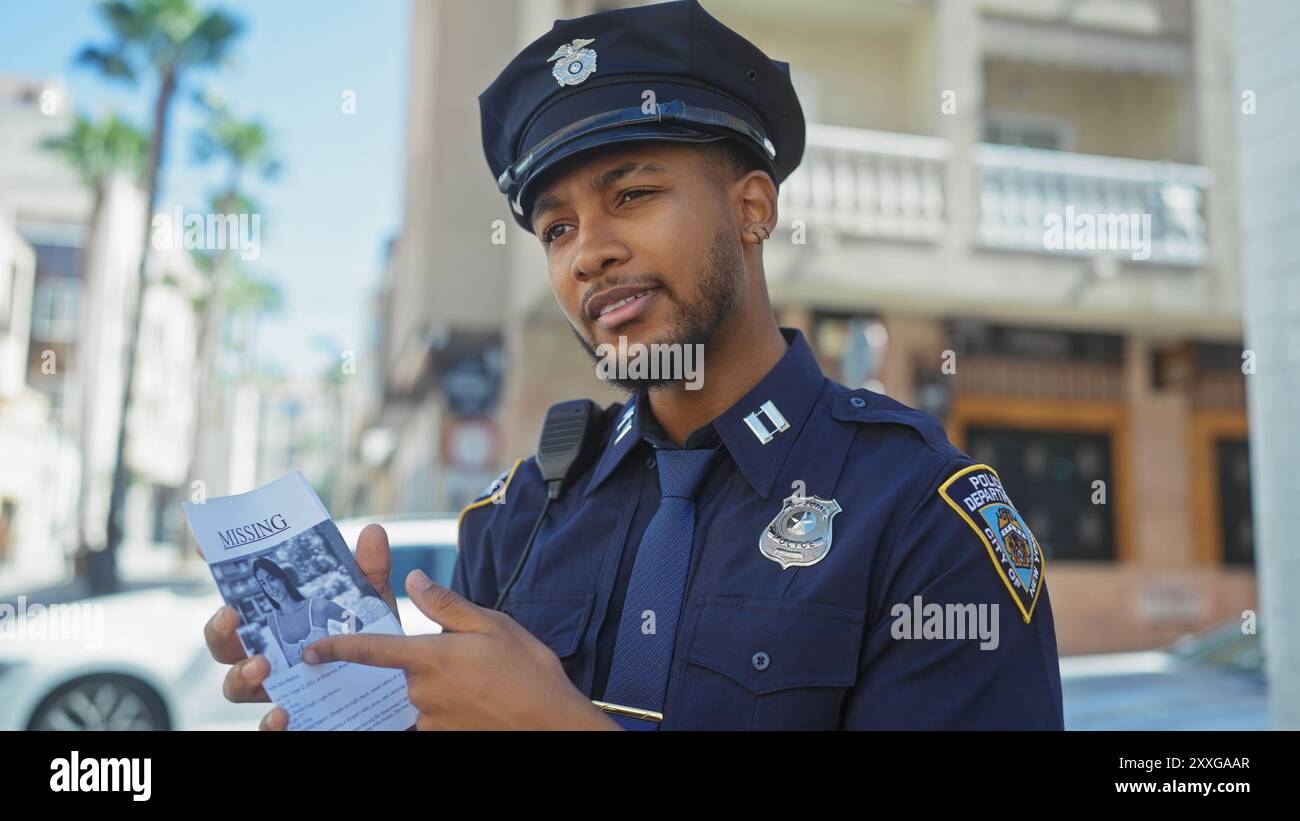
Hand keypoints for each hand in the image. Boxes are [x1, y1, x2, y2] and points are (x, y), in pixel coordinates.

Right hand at [202, 523, 400, 730]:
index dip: (221, 575)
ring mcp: (276, 687)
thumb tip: (373, 532)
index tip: (208, 550)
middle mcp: (267, 655)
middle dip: (220, 630)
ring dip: (239, 674)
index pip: (240, 599)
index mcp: (277, 622)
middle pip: (224, 645)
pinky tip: (283, 713)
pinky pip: (268, 727)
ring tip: (260, 664)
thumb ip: (370, 570)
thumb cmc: (370, 640)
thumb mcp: (371, 603)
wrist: (395, 686)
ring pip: (235, 686)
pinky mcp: (294, 717)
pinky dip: (271, 723)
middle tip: (232, 615)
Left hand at [302, 570, 620, 729]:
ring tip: (488, 684)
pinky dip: (455, 707)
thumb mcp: (493, 626)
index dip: (336, 648)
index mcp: (429, 657)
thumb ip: (447, 605)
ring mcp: (430, 719)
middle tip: (474, 660)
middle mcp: (421, 691)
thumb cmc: (529, 674)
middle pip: (408, 671)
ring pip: (424, 694)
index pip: (370, 650)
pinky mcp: (441, 737)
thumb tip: (415, 581)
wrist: (552, 725)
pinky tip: (485, 702)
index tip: (311, 650)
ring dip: (447, 687)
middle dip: (432, 662)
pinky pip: (437, 716)